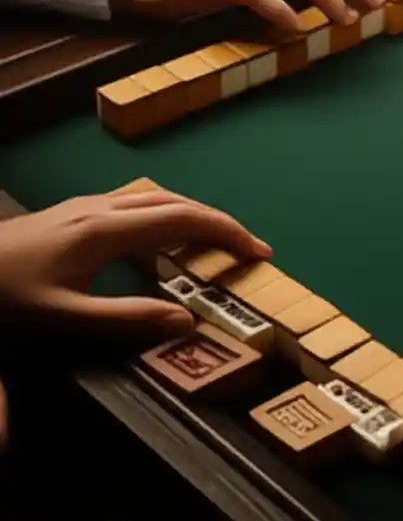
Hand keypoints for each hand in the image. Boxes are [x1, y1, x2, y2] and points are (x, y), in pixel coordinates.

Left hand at [0, 189, 271, 340]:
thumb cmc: (5, 298)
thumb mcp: (65, 318)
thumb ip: (127, 318)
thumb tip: (188, 320)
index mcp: (106, 230)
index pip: (183, 220)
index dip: (226, 233)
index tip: (258, 253)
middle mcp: (101, 208)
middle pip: (176, 202)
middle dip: (219, 223)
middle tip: (250, 250)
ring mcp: (85, 207)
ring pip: (156, 199)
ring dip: (194, 217)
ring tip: (218, 244)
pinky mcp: (73, 214)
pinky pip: (137, 205)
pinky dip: (168, 218)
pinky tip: (164, 243)